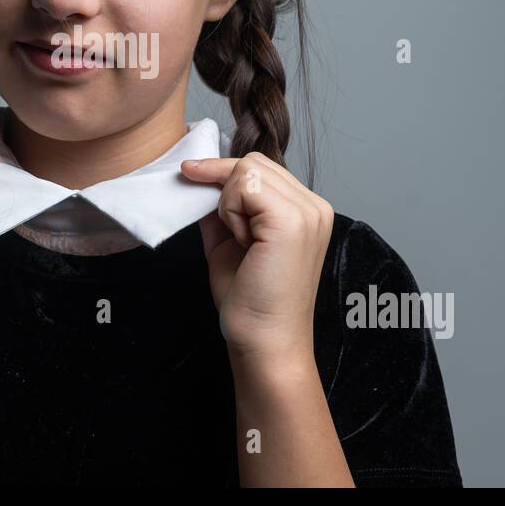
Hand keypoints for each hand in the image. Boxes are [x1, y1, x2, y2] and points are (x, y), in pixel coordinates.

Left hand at [179, 151, 334, 363]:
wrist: (264, 343)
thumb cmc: (249, 302)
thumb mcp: (229, 241)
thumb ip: (222, 208)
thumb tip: (198, 177)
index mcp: (307, 211)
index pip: (260, 167)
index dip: (222, 172)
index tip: (189, 171)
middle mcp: (315, 207)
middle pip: (252, 162)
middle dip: (224, 189)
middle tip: (229, 233)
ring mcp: (308, 212)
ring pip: (246, 170)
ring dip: (229, 203)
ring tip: (242, 244)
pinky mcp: (292, 220)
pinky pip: (244, 185)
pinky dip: (230, 211)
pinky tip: (243, 243)